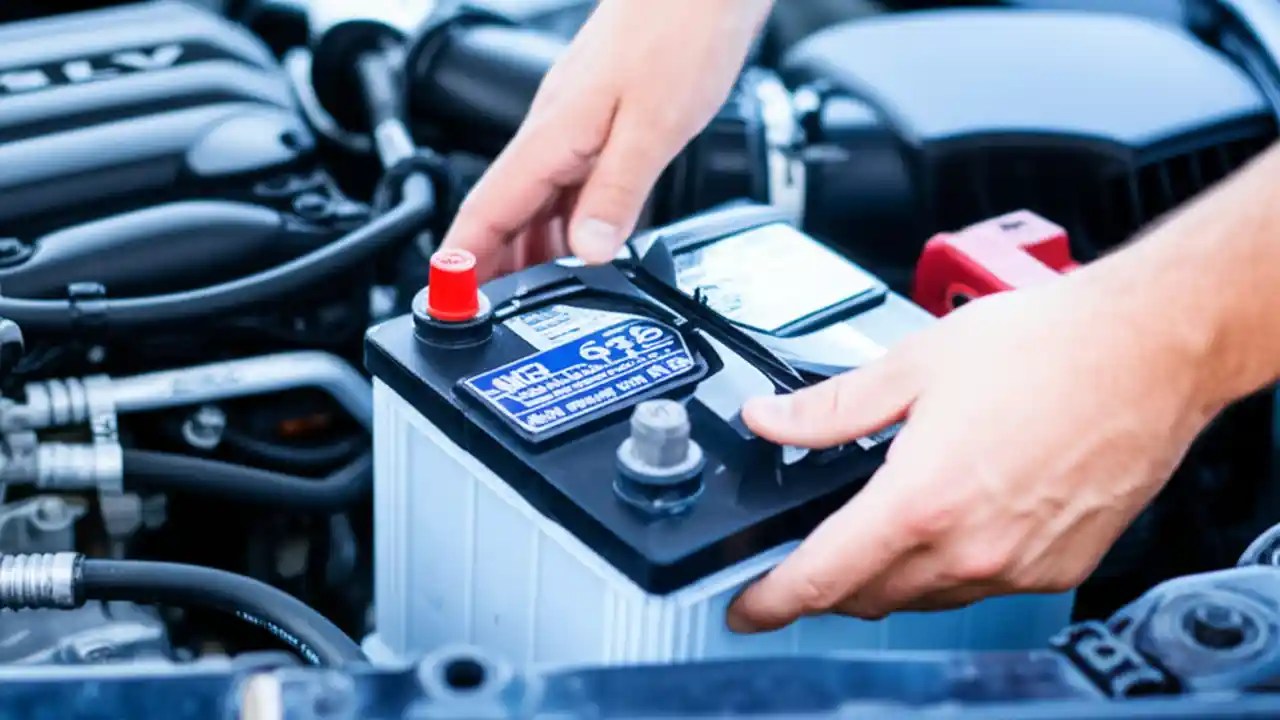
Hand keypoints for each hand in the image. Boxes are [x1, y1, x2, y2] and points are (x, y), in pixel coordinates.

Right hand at [439, 0, 773, 279]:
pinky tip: (587, 241)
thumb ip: (616, 194)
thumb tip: (586, 251)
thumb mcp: (652, 128)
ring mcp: (576, 123)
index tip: (444, 300)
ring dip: (535, 247)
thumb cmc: (680, 33)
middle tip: (494, 316)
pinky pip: (571, 182)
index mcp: (552, 134)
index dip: (463, 259)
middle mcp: (555, 130)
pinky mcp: (604, 118)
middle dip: (496, 266)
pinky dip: (570, 220)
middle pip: (508, 211)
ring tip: (541, 294)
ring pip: (541, 199)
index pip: (488, 209)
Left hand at [725, 271, 1227, 631]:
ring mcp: (1017, 566)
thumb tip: (770, 420)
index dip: (771, 600)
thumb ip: (830, 408)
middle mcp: (970, 548)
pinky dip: (948, 567)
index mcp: (922, 500)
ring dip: (888, 574)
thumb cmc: (1046, 348)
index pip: (822, 577)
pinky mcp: (1057, 569)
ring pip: (922, 597)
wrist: (1149, 349)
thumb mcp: (915, 365)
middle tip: (814, 546)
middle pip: (867, 595)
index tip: (745, 609)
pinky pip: (979, 588)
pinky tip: (952, 518)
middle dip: (827, 581)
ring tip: (888, 519)